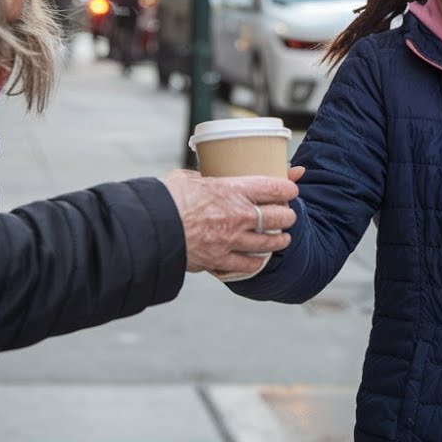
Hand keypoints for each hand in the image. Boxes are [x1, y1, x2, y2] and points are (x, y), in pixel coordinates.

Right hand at [160, 169, 298, 275]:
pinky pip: (249, 264)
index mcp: (233, 189)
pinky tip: (260, 259)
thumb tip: (206, 177)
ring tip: (283, 238)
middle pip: (280, 216)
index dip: (288, 187)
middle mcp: (239, 215)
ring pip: (270, 242)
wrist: (150, 228)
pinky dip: (257, 262)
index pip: (275, 187)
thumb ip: (205, 179)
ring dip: (280, 240)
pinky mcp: (221, 260)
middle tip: (288, 215)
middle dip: (288, 215)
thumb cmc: (165, 198)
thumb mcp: (188, 178)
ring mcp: (232, 240)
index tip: (291, 188)